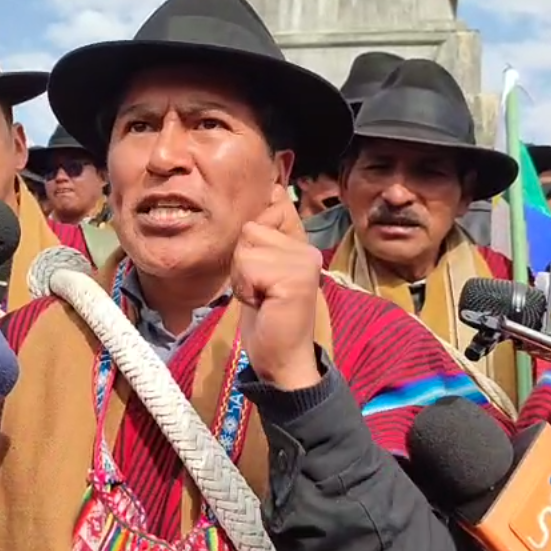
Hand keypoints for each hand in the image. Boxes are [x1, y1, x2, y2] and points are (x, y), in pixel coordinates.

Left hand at [230, 184, 323, 389]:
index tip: (261, 269)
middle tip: (259, 289)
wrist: (281, 360)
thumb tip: (273, 190)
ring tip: (260, 297)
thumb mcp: (261, 269)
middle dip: (242, 260)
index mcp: (302, 242)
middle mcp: (308, 247)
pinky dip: (245, 288)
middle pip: (251, 226)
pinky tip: (262, 304)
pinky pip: (248, 265)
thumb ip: (265, 236)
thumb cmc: (267, 317)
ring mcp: (305, 261)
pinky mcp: (295, 278)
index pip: (272, 205)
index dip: (253, 234)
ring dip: (242, 276)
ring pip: (246, 246)